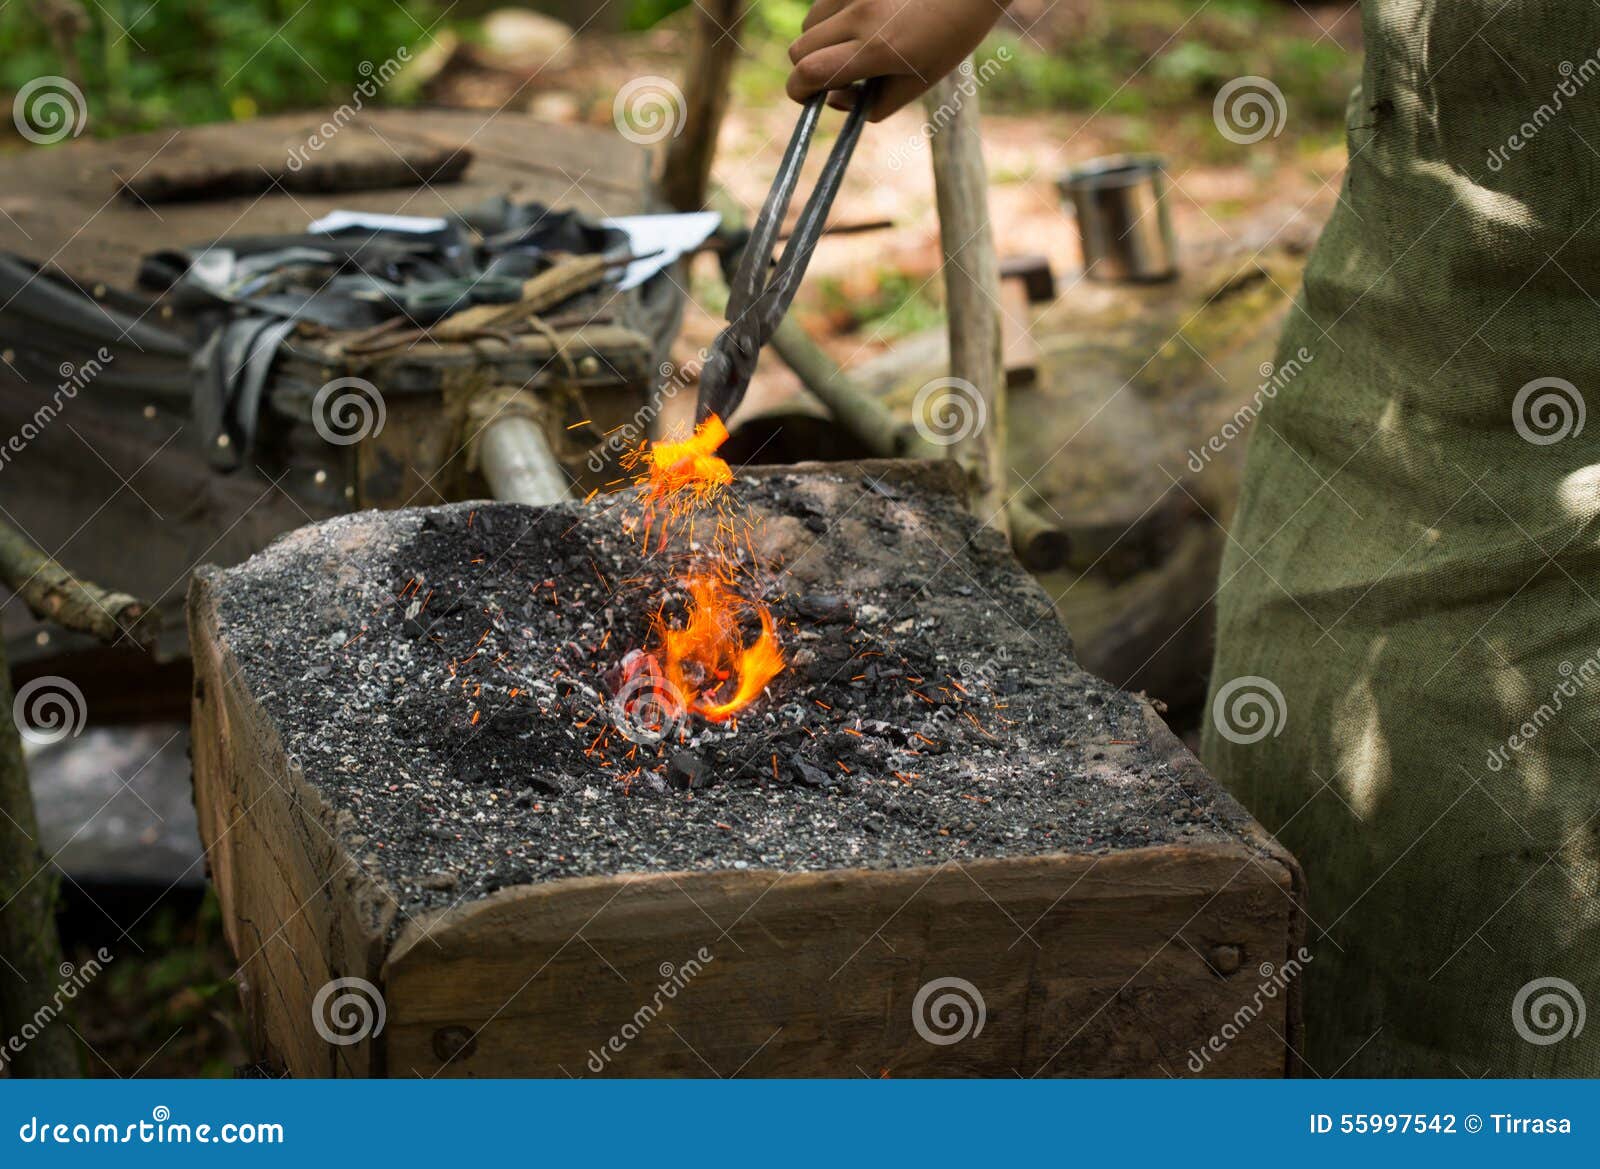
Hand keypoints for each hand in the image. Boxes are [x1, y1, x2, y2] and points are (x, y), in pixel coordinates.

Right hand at [786, 0, 1010, 120]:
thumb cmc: (951, 34)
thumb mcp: (919, 82)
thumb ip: (874, 102)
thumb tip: (834, 100)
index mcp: (877, 49)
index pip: (809, 72)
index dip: (798, 92)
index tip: (807, 99)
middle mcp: (860, 15)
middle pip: (799, 48)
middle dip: (808, 68)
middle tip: (834, 76)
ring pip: (810, 21)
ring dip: (821, 39)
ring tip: (855, 43)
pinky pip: (827, 0)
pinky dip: (834, 15)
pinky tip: (865, 17)